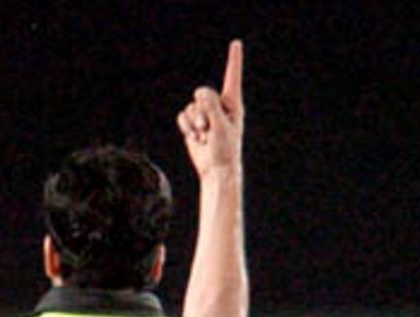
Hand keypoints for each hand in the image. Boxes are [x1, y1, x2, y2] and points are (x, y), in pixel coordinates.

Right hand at [177, 39, 243, 177]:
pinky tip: (194, 137)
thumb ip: (210, 105)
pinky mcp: (193, 124)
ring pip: (191, 107)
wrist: (215, 170)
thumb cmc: (224, 150)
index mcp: (232, 103)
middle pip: (203, 95)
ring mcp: (205, 114)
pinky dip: (185, 127)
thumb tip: (199, 91)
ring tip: (203, 137)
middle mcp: (218, 106)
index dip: (233, 60)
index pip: (232, 77)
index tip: (236, 43)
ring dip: (194, 123)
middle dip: (202, 113)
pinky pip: (182, 116)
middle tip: (208, 130)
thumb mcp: (220, 126)